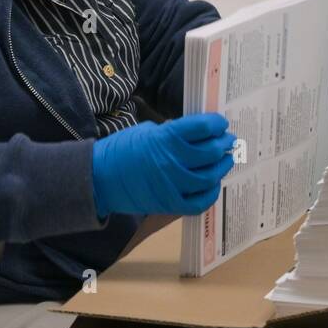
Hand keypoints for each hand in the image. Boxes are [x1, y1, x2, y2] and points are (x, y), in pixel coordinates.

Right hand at [91, 113, 235, 218]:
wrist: (99, 179)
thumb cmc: (122, 149)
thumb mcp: (147, 131)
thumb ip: (173, 132)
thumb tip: (198, 132)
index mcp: (165, 138)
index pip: (203, 128)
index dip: (216, 124)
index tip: (220, 123)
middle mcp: (172, 161)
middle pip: (210, 152)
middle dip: (223, 143)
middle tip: (228, 140)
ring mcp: (173, 185)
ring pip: (210, 176)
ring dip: (222, 166)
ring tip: (226, 159)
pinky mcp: (170, 204)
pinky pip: (200, 201)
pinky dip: (212, 192)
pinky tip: (213, 182)